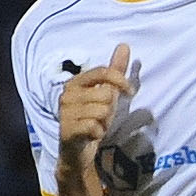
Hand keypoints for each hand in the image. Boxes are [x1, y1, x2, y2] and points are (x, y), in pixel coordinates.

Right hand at [57, 44, 132, 179]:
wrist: (78, 150)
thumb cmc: (92, 119)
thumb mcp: (107, 93)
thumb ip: (115, 70)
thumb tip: (124, 45)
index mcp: (76, 82)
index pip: (102, 71)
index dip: (120, 80)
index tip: (130, 92)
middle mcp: (67, 94)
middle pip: (106, 95)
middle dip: (110, 109)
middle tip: (101, 117)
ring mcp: (65, 112)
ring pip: (102, 111)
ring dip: (104, 123)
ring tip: (95, 126)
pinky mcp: (67, 130)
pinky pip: (94, 127)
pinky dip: (98, 133)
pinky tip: (91, 136)